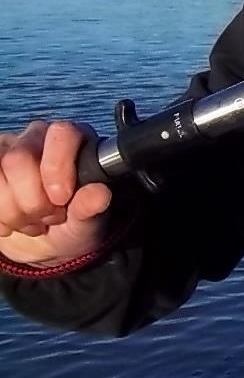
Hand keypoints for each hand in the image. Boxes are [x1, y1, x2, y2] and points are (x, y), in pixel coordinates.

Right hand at [0, 121, 112, 268]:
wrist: (47, 244)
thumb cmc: (73, 223)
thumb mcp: (88, 221)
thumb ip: (91, 206)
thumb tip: (100, 194)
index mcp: (74, 139)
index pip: (60, 134)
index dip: (56, 168)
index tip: (62, 199)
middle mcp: (38, 138)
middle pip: (18, 159)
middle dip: (32, 200)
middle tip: (51, 216)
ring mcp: (7, 151)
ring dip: (13, 212)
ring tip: (34, 221)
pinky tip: (13, 223)